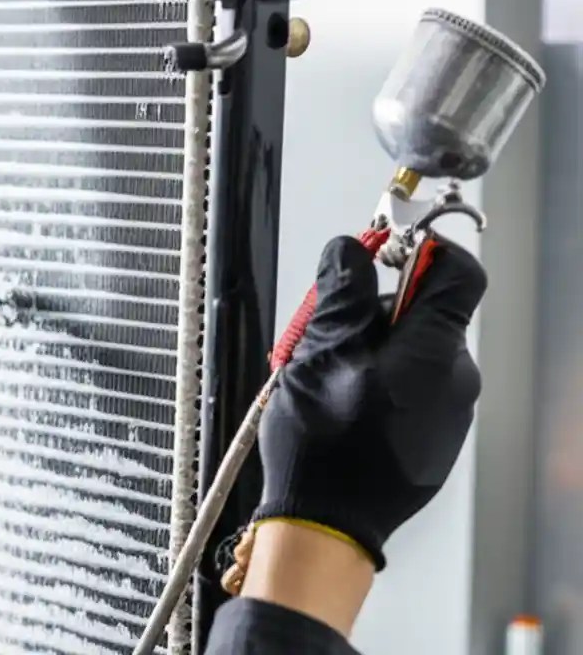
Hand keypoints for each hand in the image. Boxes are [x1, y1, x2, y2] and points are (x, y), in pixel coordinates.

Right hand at [253, 234, 485, 569]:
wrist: (326, 523)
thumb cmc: (322, 446)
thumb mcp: (318, 354)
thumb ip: (340, 294)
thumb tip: (349, 250)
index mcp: (433, 352)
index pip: (456, 272)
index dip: (418, 251)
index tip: (380, 254)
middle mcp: (455, 380)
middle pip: (421, 314)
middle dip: (371, 313)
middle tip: (323, 336)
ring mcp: (449, 413)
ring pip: (410, 352)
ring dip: (367, 352)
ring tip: (322, 380)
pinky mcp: (434, 437)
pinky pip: (410, 389)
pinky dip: (376, 384)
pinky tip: (340, 407)